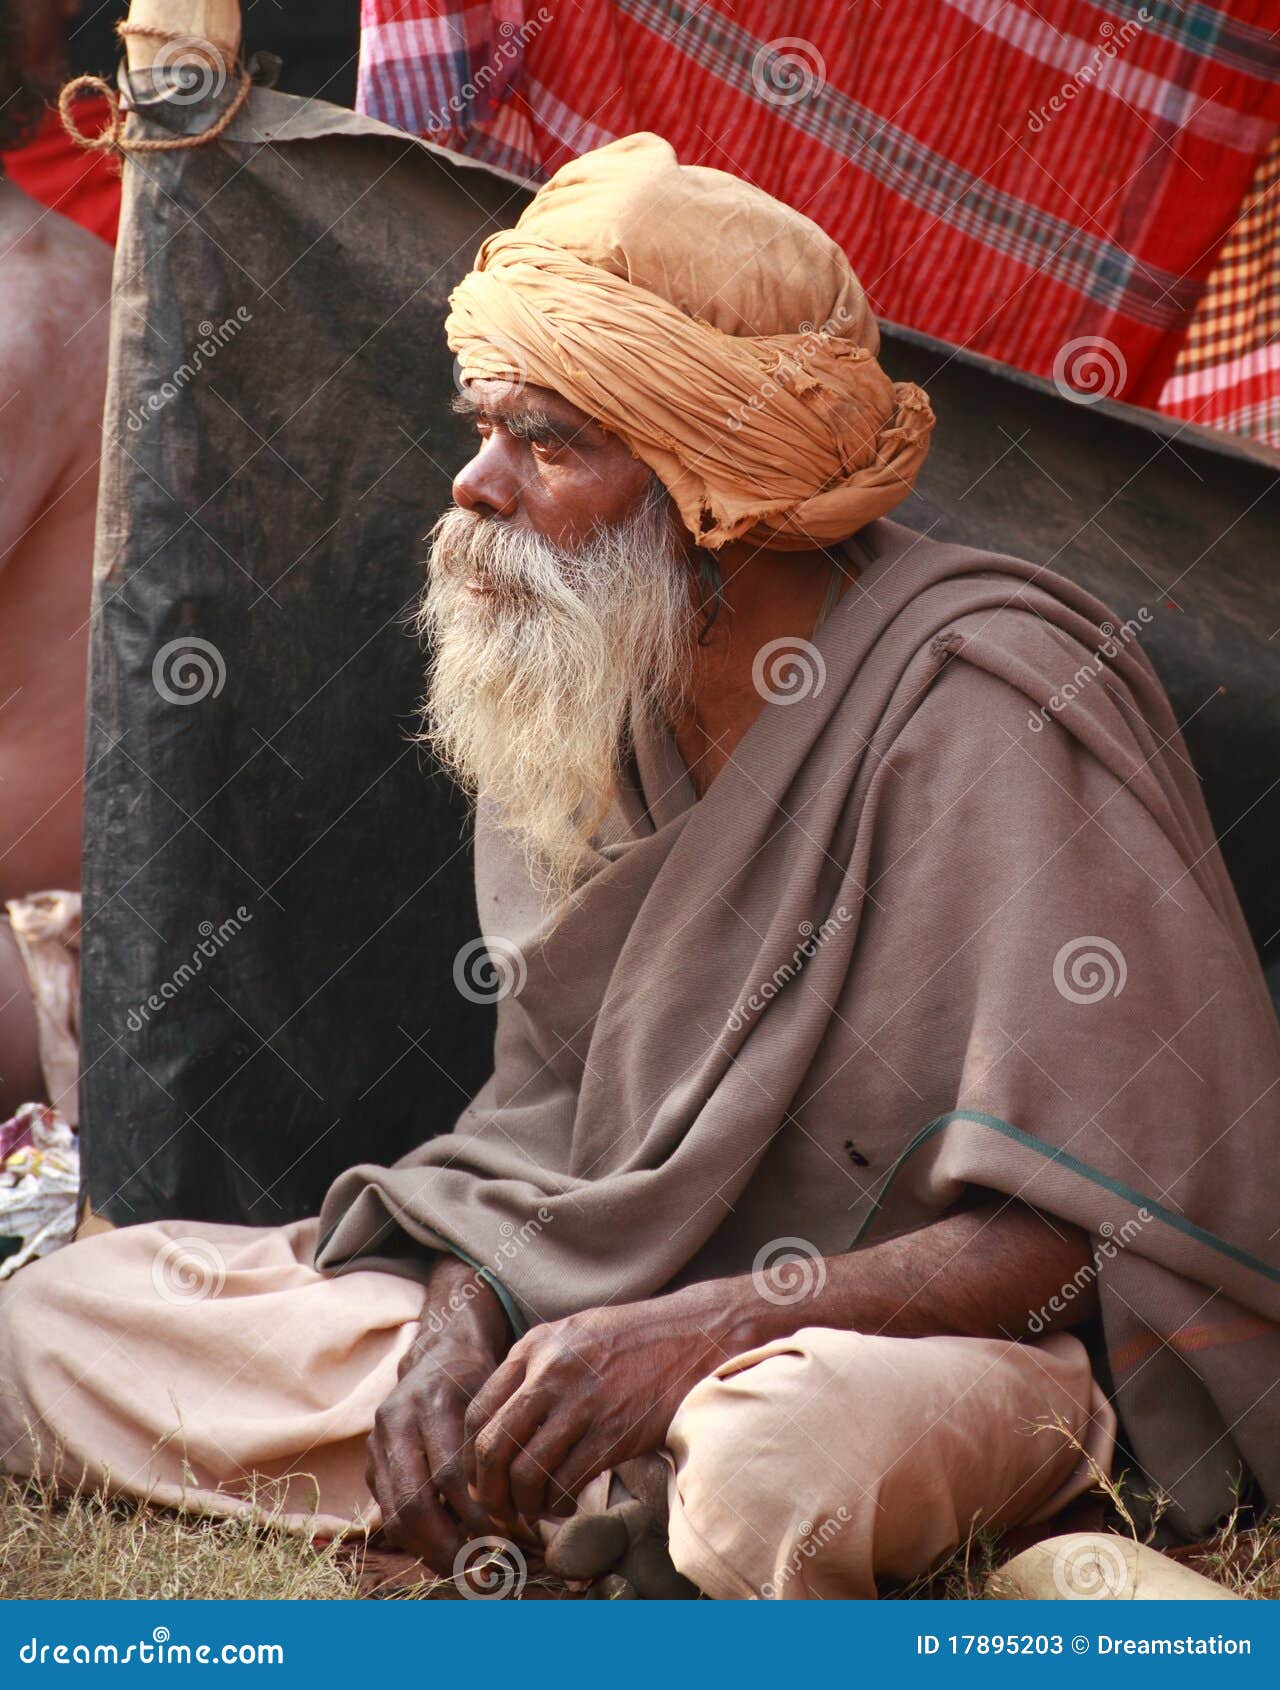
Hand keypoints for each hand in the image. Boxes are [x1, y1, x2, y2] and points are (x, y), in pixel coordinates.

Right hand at [365, 1258, 511, 1568]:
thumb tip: (522, 1518)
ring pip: (395, 1513)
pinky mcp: (371, 1459)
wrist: (439, 1352)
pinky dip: (414, 1539)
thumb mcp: (496, 1398)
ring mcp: (377, 1440)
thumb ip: (499, 1447)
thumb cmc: (480, 1378)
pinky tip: (443, 1551)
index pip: (450, 1475)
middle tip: (480, 1570)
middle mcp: (397, 1419)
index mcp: (432, 1400)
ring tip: (463, 1568)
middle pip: (414, 1501)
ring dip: (428, 1550)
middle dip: (447, 1544)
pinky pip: (387, 1511)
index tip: (506, 1538)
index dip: (477, 1514)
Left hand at [463, 1288, 756, 1533]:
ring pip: (525, 1473)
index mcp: (534, 1347)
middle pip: (492, 1447)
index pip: (477, 1411)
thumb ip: (536, 1368)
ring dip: (524, 1506)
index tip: (482, 1479)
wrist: (697, 1334)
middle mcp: (549, 1373)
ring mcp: (580, 1404)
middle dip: (489, 1491)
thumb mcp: (574, 1334)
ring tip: (534, 1513)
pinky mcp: (612, 1432)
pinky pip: (565, 1483)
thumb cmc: (636, 1339)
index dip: (472, 1457)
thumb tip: (503, 1421)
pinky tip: (566, 1505)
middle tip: (499, 1511)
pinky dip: (558, 1505)